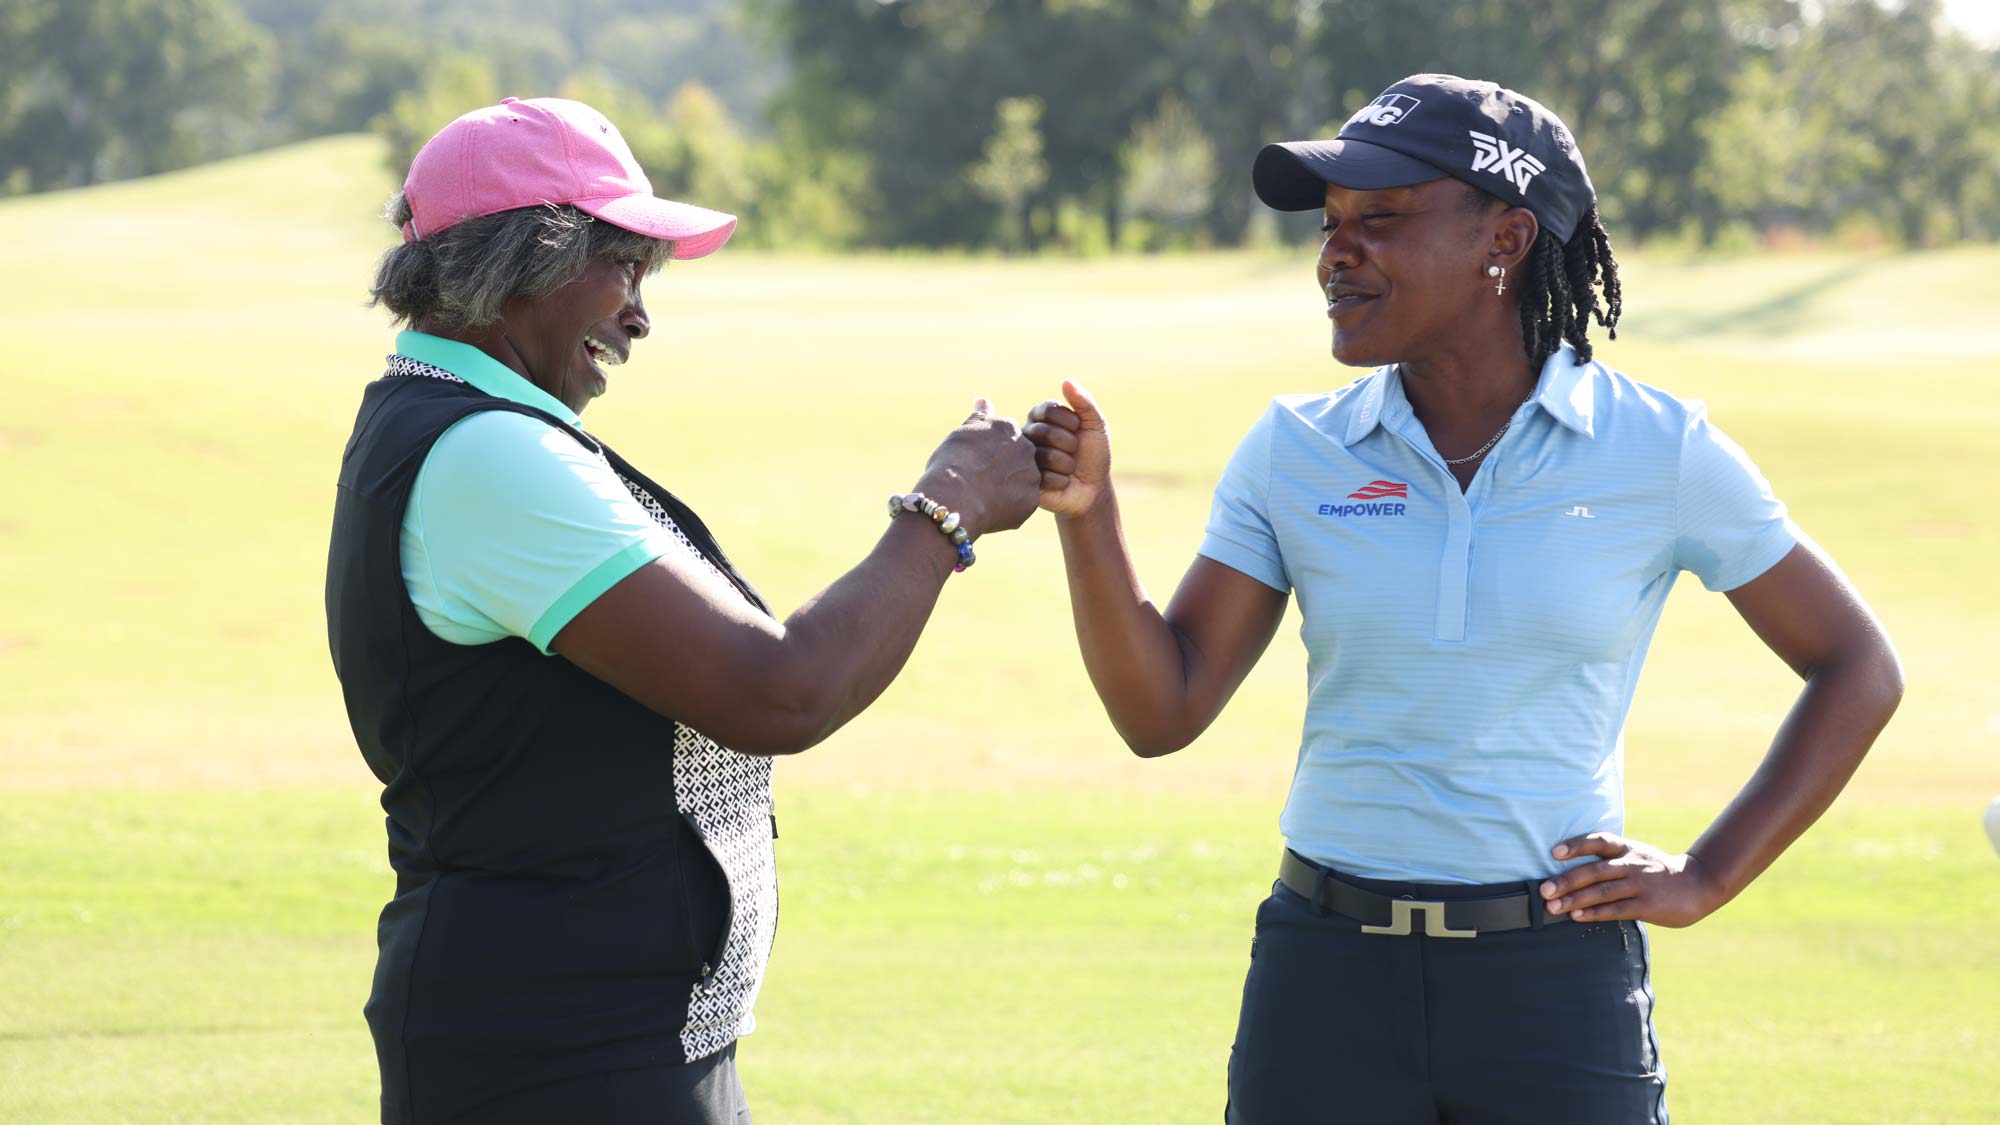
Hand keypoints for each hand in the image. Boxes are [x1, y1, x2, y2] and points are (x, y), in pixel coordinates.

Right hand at [914, 398, 1040, 537]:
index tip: (976, 462)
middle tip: (981, 481)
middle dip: (1004, 470)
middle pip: (1019, 459)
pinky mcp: (1032, 501)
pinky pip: (1022, 505)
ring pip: (1023, 482)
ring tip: (984, 497)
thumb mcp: (962, 433)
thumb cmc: (951, 463)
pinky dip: (1009, 509)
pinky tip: (990, 509)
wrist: (953, 498)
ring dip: (1008, 489)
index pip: (1006, 439)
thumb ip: (978, 418)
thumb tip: (983, 400)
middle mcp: (1027, 448)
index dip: (990, 453)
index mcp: (1009, 429)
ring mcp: (1032, 475)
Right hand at [1024, 380, 1110, 517]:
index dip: (1069, 421)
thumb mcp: (1095, 426)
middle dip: (1069, 443)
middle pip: (1044, 432)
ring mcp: (1024, 459)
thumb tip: (1067, 381)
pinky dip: (1061, 480)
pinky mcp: (1026, 482)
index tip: (1079, 429)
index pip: (1048, 409)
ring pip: (1044, 456)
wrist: (1093, 488)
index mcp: (1040, 418)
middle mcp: (1028, 436)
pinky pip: (1044, 478)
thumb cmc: (1092, 454)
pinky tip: (1062, 482)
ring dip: (1067, 464)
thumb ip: (1084, 403)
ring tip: (1069, 468)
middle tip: (1075, 452)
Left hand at [1538, 833, 1722, 927]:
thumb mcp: (1637, 856)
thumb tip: (1573, 872)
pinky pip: (1616, 909)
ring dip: (1575, 900)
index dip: (1576, 845)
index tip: (1554, 853)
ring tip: (1553, 907)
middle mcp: (1631, 864)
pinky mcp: (1647, 905)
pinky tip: (1577, 917)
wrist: (1700, 883)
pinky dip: (1594, 913)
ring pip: (1602, 891)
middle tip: (1543, 890)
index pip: (1598, 841)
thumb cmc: (1658, 872)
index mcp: (1627, 849)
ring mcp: (1640, 885)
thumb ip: (1611, 860)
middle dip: (1566, 881)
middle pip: (1594, 870)